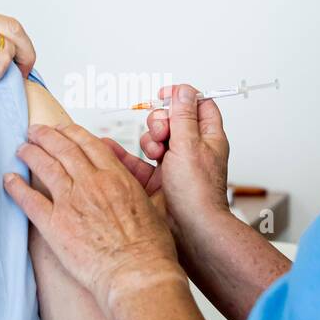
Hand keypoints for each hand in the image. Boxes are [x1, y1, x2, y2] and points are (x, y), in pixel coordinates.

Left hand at [4, 124, 182, 307]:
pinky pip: (29, 200)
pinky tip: (8, 180)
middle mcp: (91, 183)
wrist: (137, 274)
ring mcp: (71, 202)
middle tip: (36, 131)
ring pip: (45, 166)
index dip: (71, 132)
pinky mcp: (54, 225)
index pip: (88, 143)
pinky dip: (16, 187)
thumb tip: (130, 186)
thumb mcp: (152, 207)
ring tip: (22, 148)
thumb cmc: (149, 250)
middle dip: (46, 136)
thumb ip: (135, 190)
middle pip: (63, 148)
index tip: (62, 129)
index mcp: (116, 176)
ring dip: (30, 153)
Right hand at [137, 84, 230, 234]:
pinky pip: (138, 161)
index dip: (181, 97)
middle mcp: (192, 150)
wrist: (189, 229)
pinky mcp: (158, 180)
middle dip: (160, 121)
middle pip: (172, 121)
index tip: (165, 96)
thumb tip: (184, 90)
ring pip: (155, 140)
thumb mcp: (189, 145)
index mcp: (208, 138)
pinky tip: (111, 148)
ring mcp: (175, 165)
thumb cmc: (198, 192)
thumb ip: (183, 116)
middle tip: (161, 133)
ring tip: (154, 153)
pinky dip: (126, 154)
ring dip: (149, 140)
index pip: (198, 106)